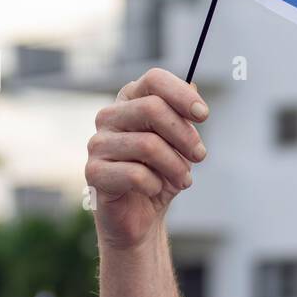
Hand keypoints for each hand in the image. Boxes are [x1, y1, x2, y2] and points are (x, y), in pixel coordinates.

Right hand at [86, 69, 208, 249]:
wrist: (142, 216)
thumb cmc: (162, 174)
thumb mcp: (180, 142)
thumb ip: (184, 115)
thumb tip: (193, 86)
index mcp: (130, 101)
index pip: (153, 80)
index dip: (181, 95)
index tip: (203, 115)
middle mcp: (109, 116)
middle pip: (152, 108)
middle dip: (185, 135)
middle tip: (200, 156)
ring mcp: (97, 143)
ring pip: (148, 144)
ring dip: (176, 167)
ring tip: (183, 180)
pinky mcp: (93, 172)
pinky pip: (135, 174)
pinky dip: (155, 185)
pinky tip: (155, 190)